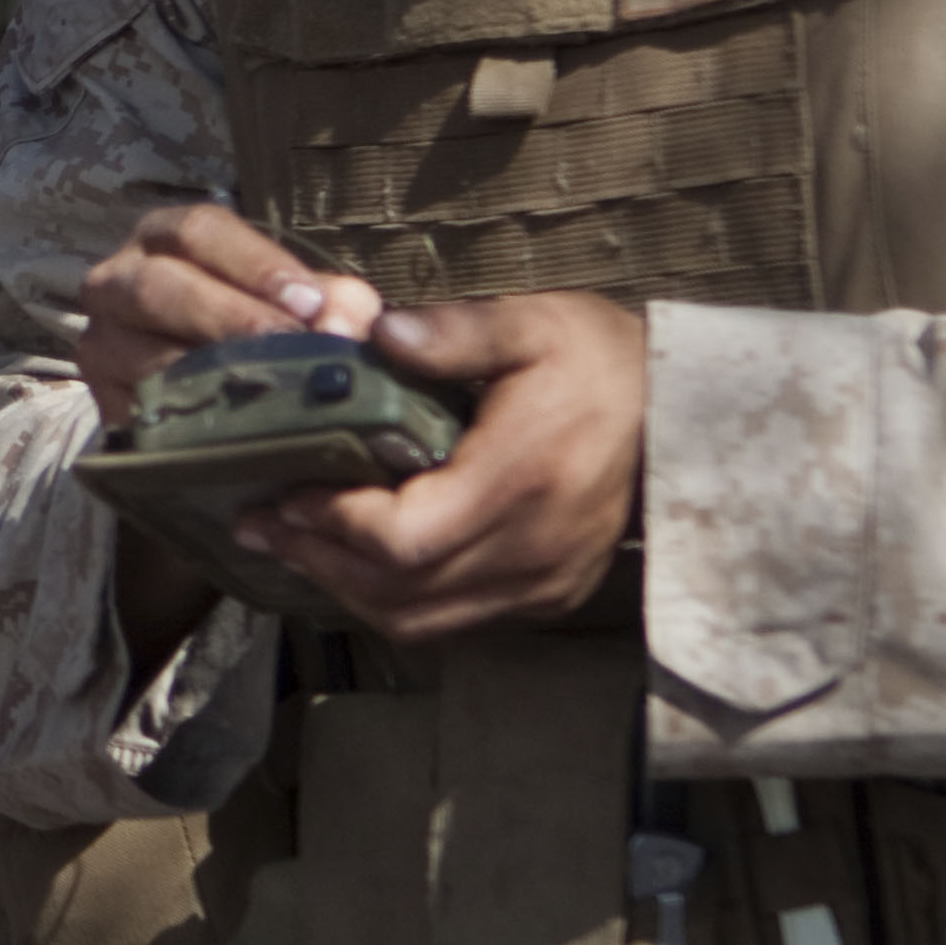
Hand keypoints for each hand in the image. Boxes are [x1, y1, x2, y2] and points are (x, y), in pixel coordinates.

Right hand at [76, 202, 386, 427]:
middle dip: (226, 317)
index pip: (199, 231)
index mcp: (166, 238)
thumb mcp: (303, 302)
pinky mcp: (102, 401)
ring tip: (265, 392)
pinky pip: (137, 410)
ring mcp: (101, 343)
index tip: (307, 303)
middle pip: (157, 286)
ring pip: (138, 354)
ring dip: (206, 375)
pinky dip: (185, 420)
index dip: (254, 264)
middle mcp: (117, 281)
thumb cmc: (266, 326)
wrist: (220, 393)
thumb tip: (341, 326)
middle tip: (283, 345)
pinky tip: (228, 431)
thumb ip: (337, 302)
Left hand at [229, 289, 646, 642]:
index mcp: (519, 483)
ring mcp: (542, 583)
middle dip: (319, 558)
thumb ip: (452, 332)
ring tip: (293, 543)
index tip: (285, 489)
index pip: (403, 538)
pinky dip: (394, 599)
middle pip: (397, 591)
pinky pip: (452, 620)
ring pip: (418, 620)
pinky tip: (358, 562)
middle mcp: (530, 550)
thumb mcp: (530, 324)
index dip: (333, 522)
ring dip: (347, 588)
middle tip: (261, 522)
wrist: (684, 410)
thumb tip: (372, 332)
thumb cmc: (598, 361)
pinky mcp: (548, 595)